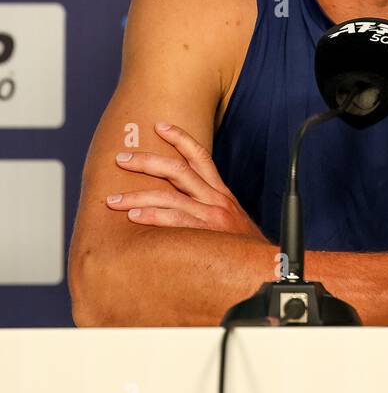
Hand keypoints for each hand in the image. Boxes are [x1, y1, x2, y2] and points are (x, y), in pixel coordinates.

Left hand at [106, 121, 266, 238]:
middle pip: (177, 169)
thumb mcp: (231, 223)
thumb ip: (209, 213)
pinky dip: (152, 216)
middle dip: (146, 161)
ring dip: (137, 195)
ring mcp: (212, 215)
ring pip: (169, 194)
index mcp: (221, 194)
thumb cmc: (245, 250)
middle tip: (122, 158)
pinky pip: (175, 220)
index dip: (180, 138)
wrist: (270, 267)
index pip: (200, 156)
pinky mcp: (208, 233)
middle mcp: (216, 199)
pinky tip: (133, 217)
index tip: (159, 125)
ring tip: (112, 200)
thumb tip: (180, 212)